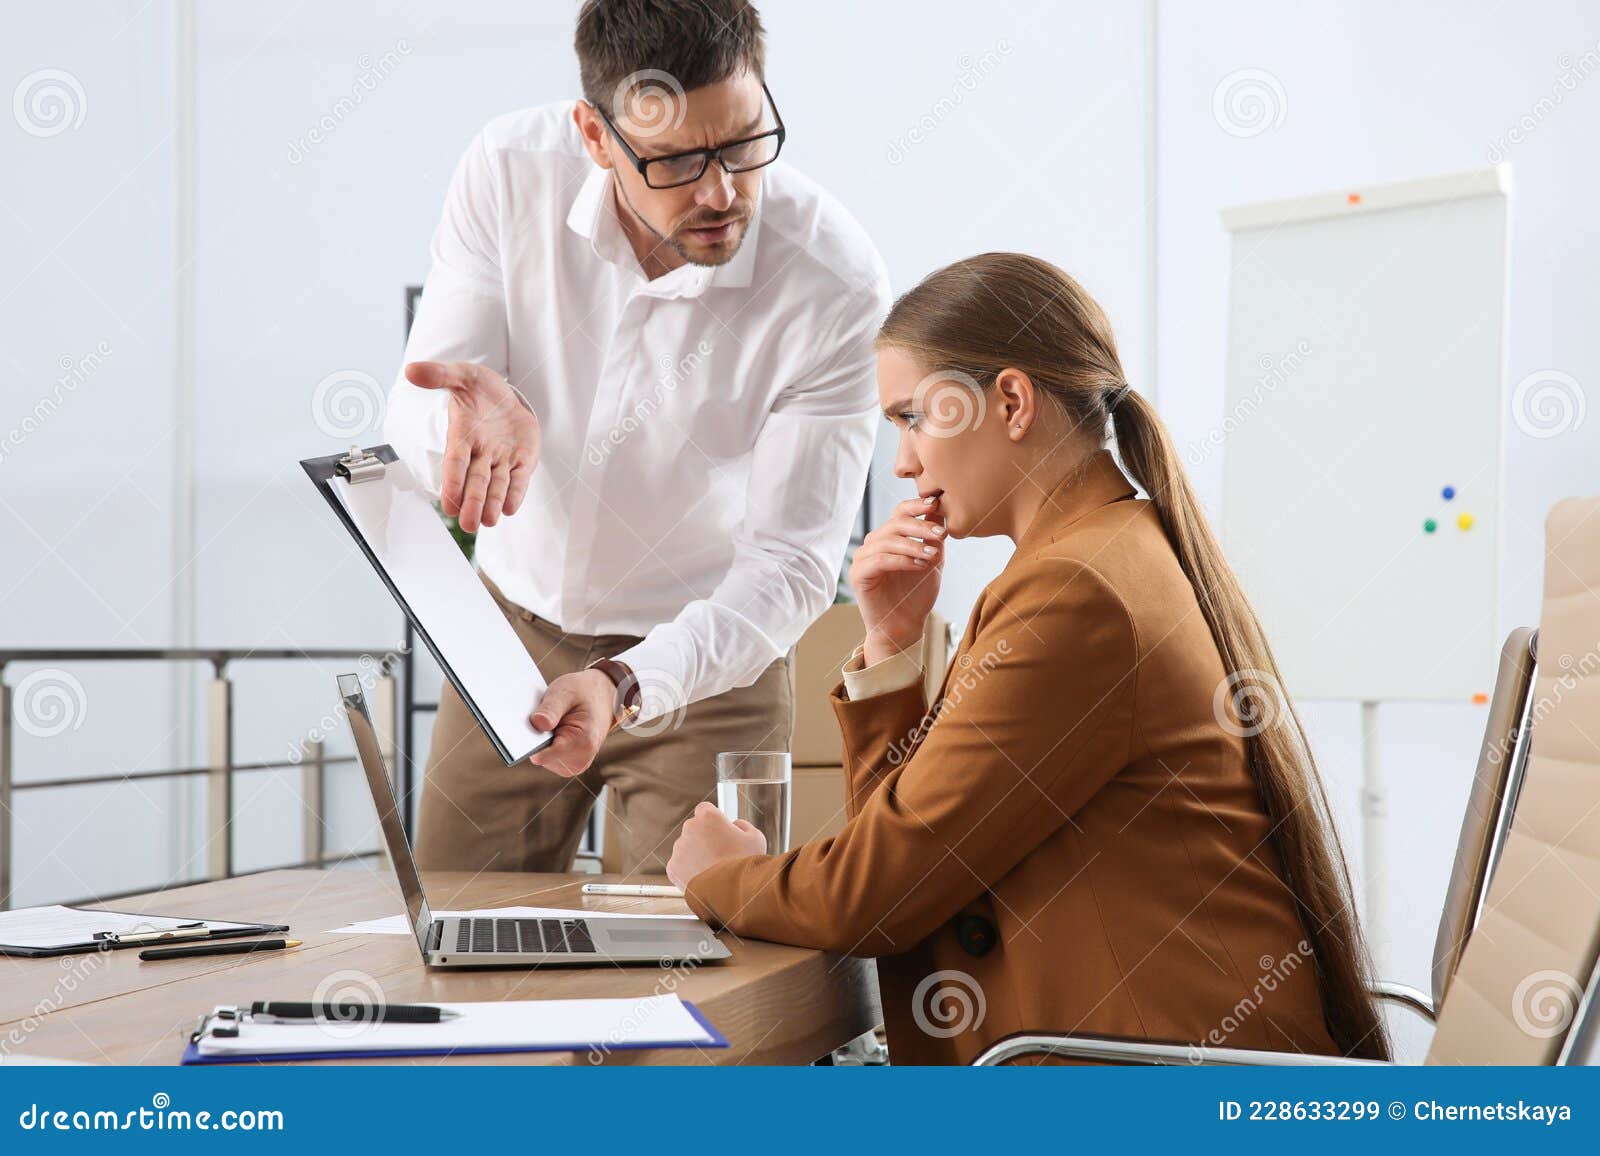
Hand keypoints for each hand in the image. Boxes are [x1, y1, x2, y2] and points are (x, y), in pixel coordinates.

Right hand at [404, 360, 540, 533]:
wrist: (507, 397)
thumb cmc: (481, 389)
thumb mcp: (463, 374)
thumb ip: (440, 375)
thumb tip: (412, 369)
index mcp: (462, 435)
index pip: (456, 462)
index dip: (453, 481)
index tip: (449, 502)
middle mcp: (480, 452)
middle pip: (475, 482)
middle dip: (472, 503)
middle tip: (468, 525)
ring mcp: (501, 459)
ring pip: (496, 486)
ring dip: (491, 504)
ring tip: (488, 522)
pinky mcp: (521, 462)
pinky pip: (518, 480)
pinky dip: (515, 494)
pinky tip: (509, 508)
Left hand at [526, 670, 614, 777]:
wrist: (603, 697)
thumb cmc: (584, 692)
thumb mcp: (566, 692)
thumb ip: (551, 709)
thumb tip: (536, 724)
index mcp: (583, 743)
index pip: (542, 754)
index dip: (526, 742)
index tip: (513, 731)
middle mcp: (579, 761)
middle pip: (539, 756)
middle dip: (532, 738)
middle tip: (533, 716)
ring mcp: (572, 766)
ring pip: (539, 757)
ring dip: (536, 740)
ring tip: (545, 719)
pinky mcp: (565, 764)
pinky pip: (544, 756)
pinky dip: (540, 743)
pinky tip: (545, 727)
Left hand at [666, 802, 767, 889]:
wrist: (732, 893)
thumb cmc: (745, 863)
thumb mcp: (755, 837)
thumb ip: (742, 826)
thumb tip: (735, 826)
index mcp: (708, 816)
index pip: (705, 809)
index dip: (714, 821)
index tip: (720, 831)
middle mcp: (690, 827)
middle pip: (695, 829)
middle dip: (704, 838)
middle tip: (720, 854)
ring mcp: (679, 848)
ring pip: (687, 848)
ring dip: (696, 855)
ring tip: (714, 870)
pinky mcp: (673, 867)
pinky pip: (680, 866)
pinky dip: (689, 871)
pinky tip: (705, 878)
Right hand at [849, 495, 944, 664]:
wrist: (904, 627)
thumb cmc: (916, 595)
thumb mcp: (932, 562)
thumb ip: (933, 539)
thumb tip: (940, 511)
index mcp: (889, 537)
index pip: (900, 512)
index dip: (917, 505)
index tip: (936, 503)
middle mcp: (873, 544)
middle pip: (895, 524)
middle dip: (920, 527)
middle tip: (940, 534)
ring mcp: (863, 558)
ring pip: (888, 541)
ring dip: (913, 545)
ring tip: (932, 554)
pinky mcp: (858, 574)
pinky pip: (880, 560)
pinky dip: (902, 560)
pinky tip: (919, 565)